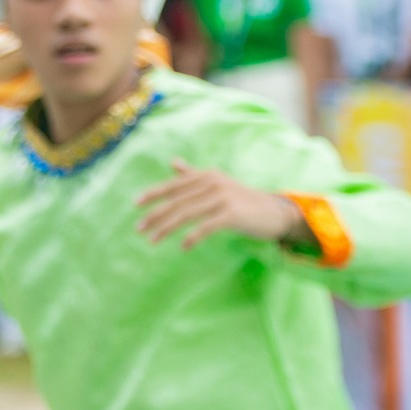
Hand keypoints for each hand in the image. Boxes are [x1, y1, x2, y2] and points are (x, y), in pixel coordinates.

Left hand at [136, 160, 298, 249]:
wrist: (274, 212)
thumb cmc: (242, 200)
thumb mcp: (217, 184)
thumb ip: (194, 175)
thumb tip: (173, 162)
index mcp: (207, 175)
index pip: (175, 184)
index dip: (154, 193)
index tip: (136, 205)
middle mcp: (213, 182)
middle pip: (177, 200)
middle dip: (156, 215)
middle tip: (139, 229)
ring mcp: (223, 197)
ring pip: (187, 213)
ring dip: (167, 228)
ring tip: (153, 241)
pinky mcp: (233, 213)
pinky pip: (207, 226)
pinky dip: (193, 236)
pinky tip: (183, 247)